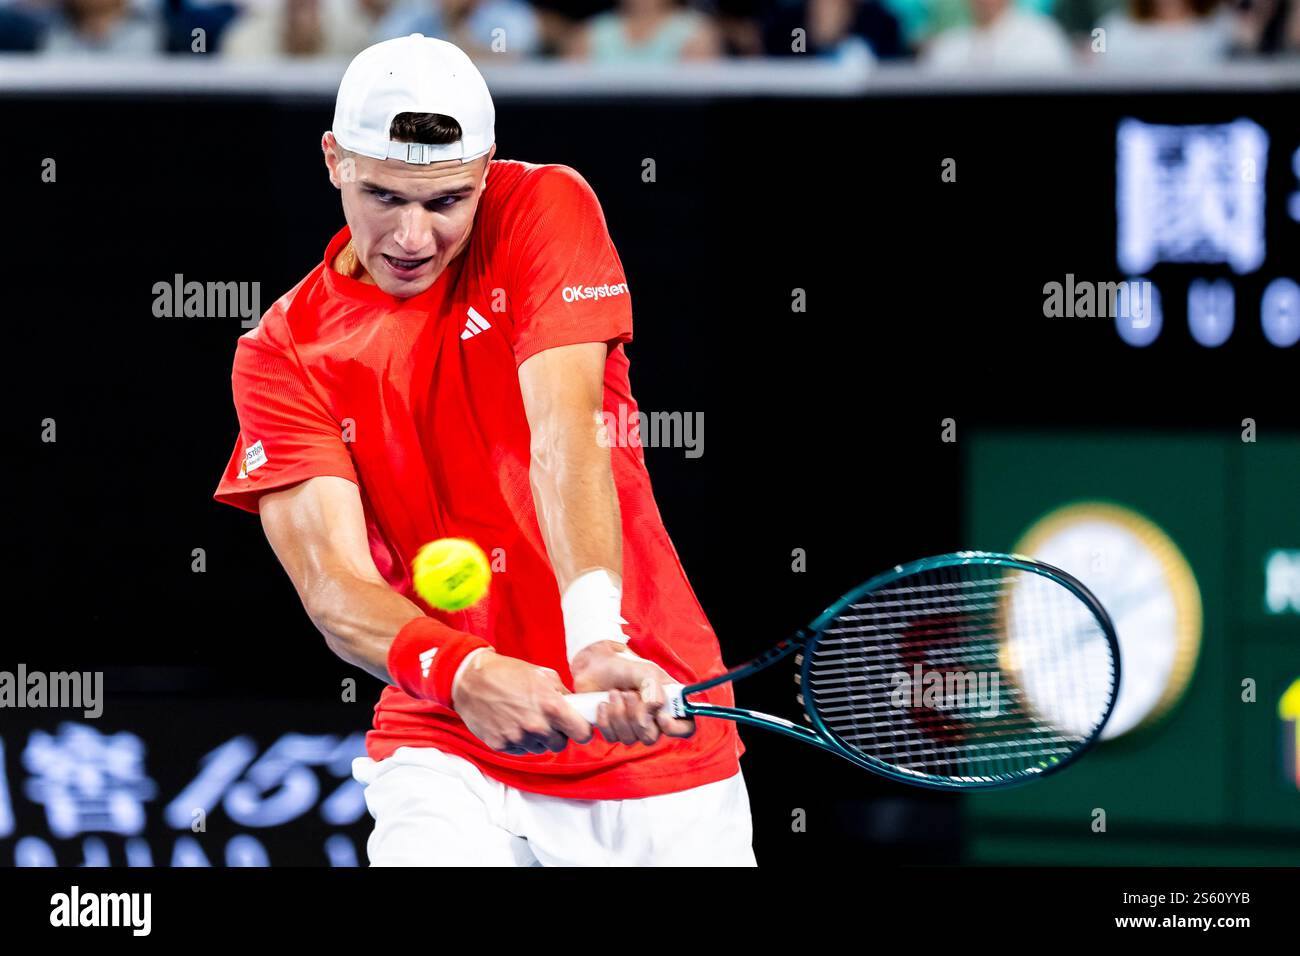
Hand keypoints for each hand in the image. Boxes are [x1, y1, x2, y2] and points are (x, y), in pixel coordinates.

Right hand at [452, 650, 594, 754]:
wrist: (470, 679)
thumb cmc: (507, 673)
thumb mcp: (542, 674)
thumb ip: (562, 693)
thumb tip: (577, 706)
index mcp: (551, 706)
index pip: (582, 733)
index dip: (582, 730)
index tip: (577, 726)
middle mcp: (536, 726)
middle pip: (560, 744)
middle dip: (557, 733)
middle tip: (546, 719)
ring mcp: (517, 738)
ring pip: (539, 748)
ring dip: (536, 737)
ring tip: (523, 717)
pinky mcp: (500, 745)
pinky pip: (519, 750)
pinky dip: (518, 740)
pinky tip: (510, 722)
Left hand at [570, 641, 695, 744]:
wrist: (596, 664)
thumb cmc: (625, 666)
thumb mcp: (647, 672)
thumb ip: (655, 691)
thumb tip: (652, 710)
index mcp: (669, 704)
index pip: (685, 728)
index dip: (675, 728)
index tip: (661, 717)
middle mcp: (653, 720)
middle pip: (651, 737)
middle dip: (636, 715)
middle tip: (628, 693)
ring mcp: (632, 728)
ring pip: (629, 739)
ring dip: (618, 714)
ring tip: (614, 692)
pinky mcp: (613, 731)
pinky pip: (611, 738)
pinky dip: (604, 720)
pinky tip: (602, 704)